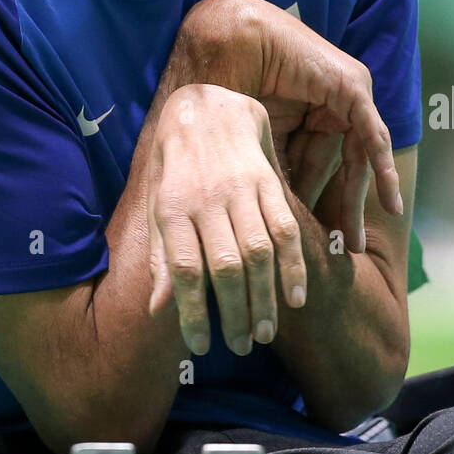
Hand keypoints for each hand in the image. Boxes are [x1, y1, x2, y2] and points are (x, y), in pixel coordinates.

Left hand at [146, 83, 306, 355]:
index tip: (200, 346)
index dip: (193, 312)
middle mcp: (207, 199)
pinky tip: (296, 296)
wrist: (204, 107)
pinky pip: (285, 227)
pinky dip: (294, 265)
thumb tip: (159, 310)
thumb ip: (160, 257)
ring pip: (258, 251)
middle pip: (225, 266)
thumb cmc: (174, 167)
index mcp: (172, 208)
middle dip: (235, 313)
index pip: (185, 269)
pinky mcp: (267, 181)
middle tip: (241, 346)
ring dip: (265, 297)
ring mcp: (240, 189)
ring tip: (266, 332)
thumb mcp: (156, 207)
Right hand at [179, 0, 402, 250]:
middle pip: (342, 165)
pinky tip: (388, 202)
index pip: (316, 166)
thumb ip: (272, 172)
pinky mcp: (352, 88)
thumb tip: (273, 222)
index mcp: (306, 114)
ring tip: (354, 238)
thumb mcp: (258, 142)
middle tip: (345, 247)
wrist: (231, 45)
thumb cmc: (233, 87)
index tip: (317, 240)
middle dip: (343, 208)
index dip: (316, 202)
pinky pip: (371, 132)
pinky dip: (381, 167)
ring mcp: (345, 95)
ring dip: (359, 199)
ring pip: (358, 155)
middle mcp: (330, 105)